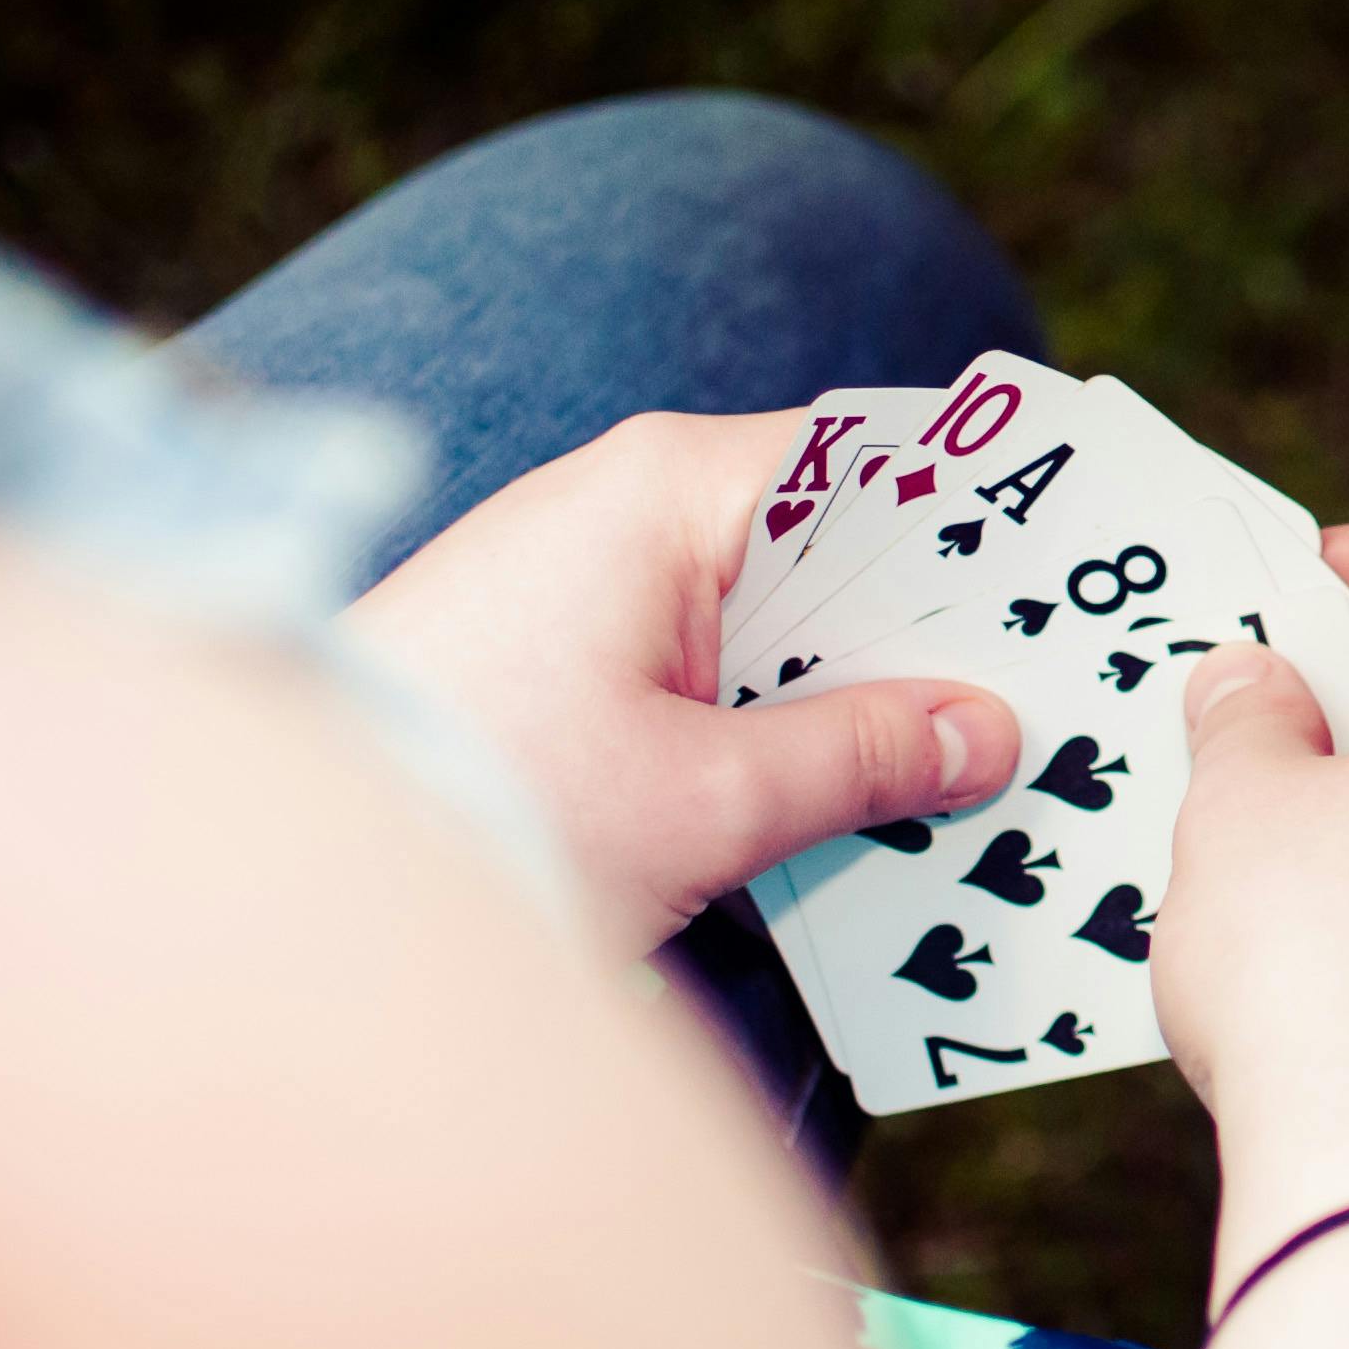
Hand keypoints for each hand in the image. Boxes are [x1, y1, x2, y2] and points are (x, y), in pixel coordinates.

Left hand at [341, 411, 1020, 954]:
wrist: (263, 887)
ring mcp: (597, 582)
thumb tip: (989, 731)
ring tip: (990, 762)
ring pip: (788, 620)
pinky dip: (792, 724)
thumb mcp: (702, 800)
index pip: (880, 462)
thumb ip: (860, 757)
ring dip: (870, 692)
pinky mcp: (574, 659)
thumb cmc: (481, 805)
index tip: (1085, 574)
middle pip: (841, 546)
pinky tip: (866, 797)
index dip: (986, 521)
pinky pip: (726, 671)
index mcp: (669, 489)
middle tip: (1064, 693)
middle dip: (941, 628)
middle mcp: (633, 507)